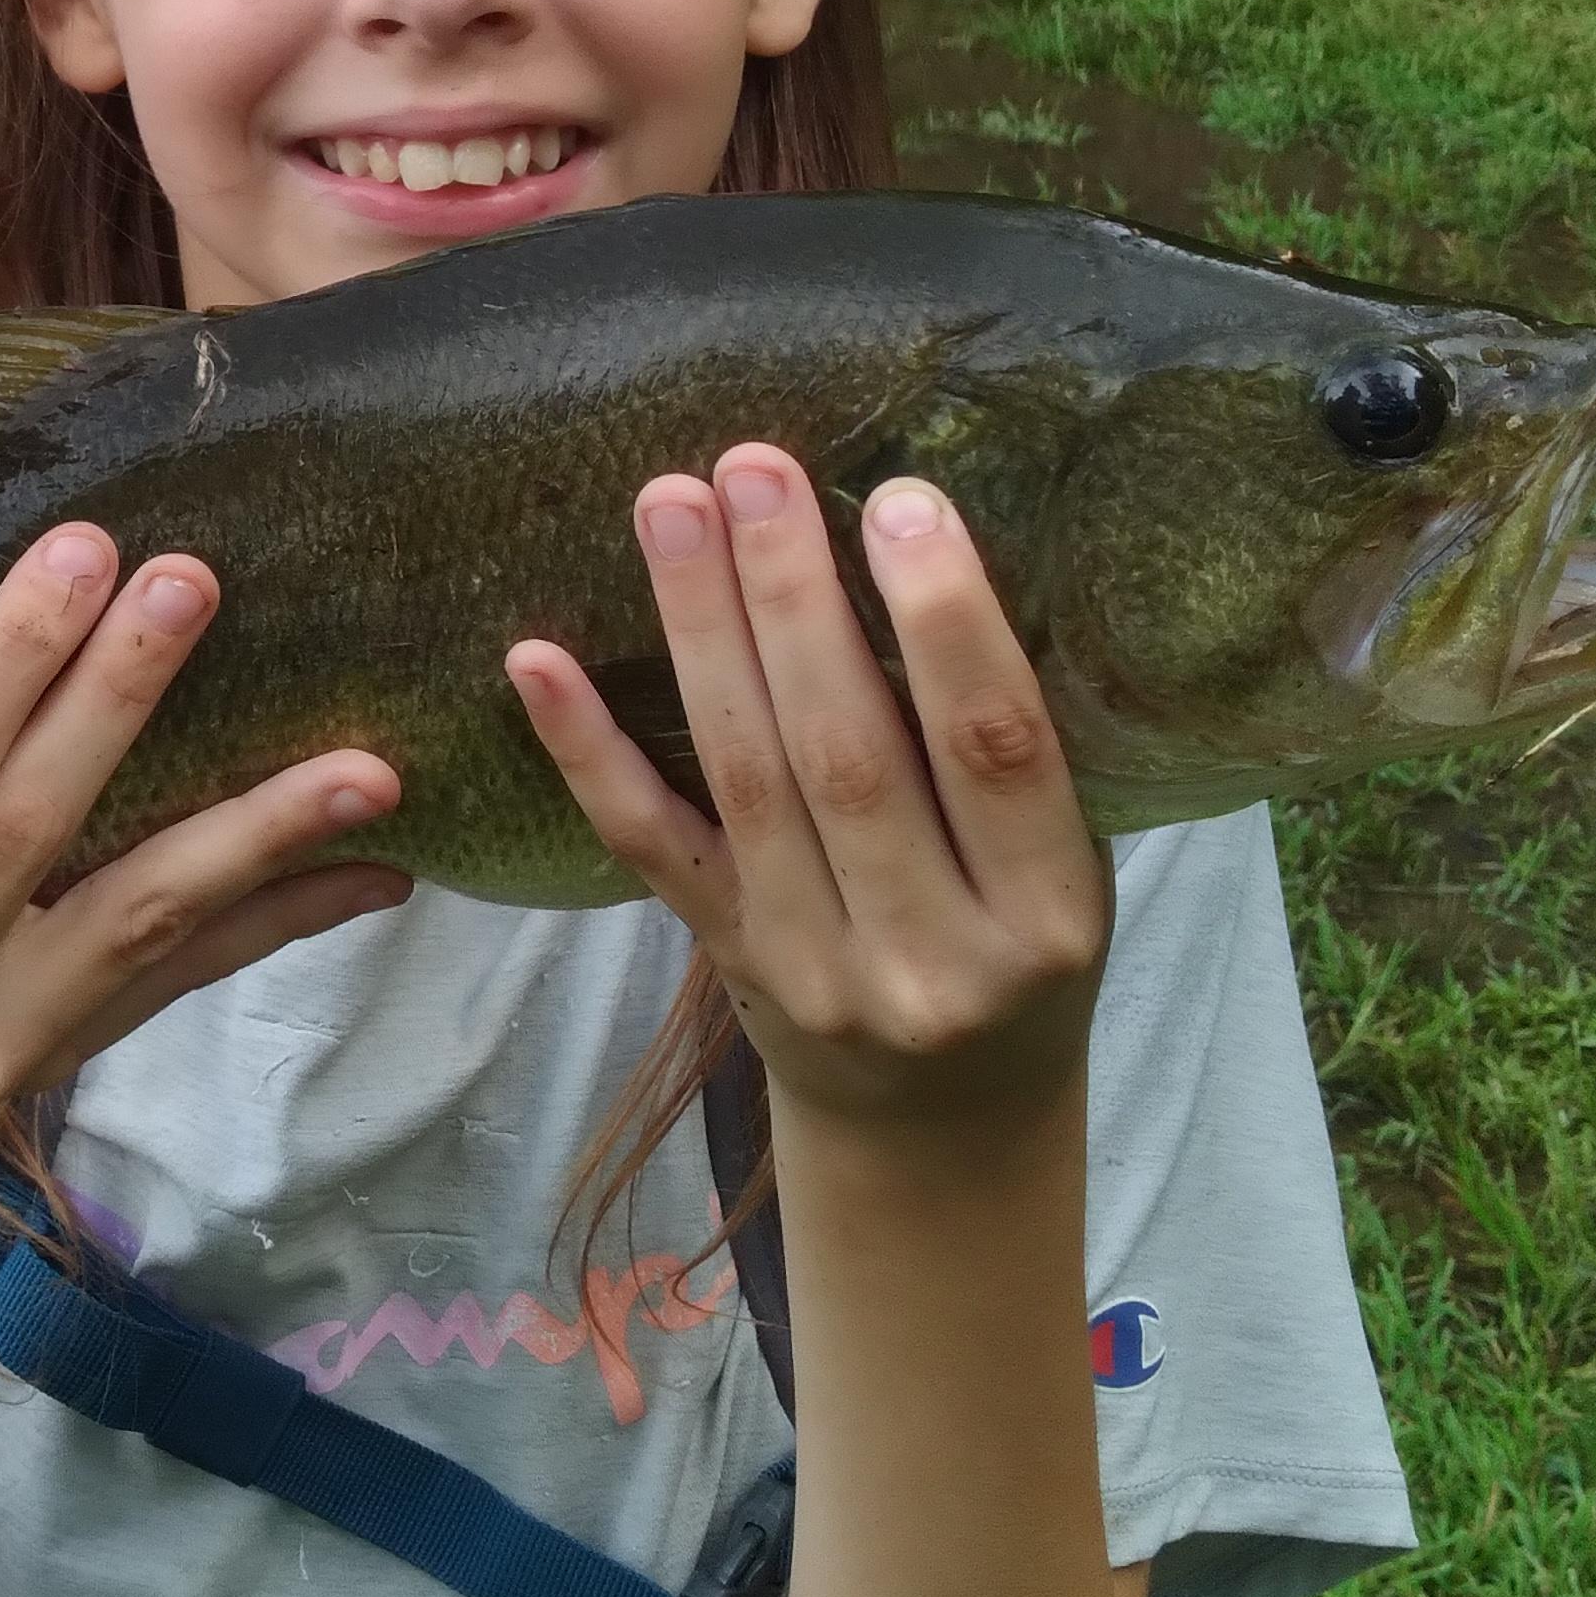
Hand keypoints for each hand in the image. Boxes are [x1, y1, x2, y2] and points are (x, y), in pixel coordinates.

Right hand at [0, 523, 406, 1208]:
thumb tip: (1, 628)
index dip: (8, 657)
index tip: (81, 553)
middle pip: (34, 819)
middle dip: (118, 693)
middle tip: (195, 582)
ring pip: (139, 913)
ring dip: (257, 830)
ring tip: (366, 768)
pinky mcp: (56, 1065)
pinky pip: (180, 977)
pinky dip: (280, 921)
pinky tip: (370, 874)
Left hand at [508, 452, 1109, 1139]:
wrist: (940, 1131)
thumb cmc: (1013, 952)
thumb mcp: (1060, 873)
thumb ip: (1004, 754)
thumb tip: (919, 548)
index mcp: (1045, 916)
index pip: (995, 751)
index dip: (946, 623)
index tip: (900, 500)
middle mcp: (930, 955)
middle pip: (846, 754)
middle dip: (792, 600)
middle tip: (754, 465)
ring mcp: (814, 968)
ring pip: (746, 778)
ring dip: (700, 630)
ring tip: (672, 504)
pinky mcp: (725, 961)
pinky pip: (646, 845)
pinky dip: (586, 749)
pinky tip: (536, 659)